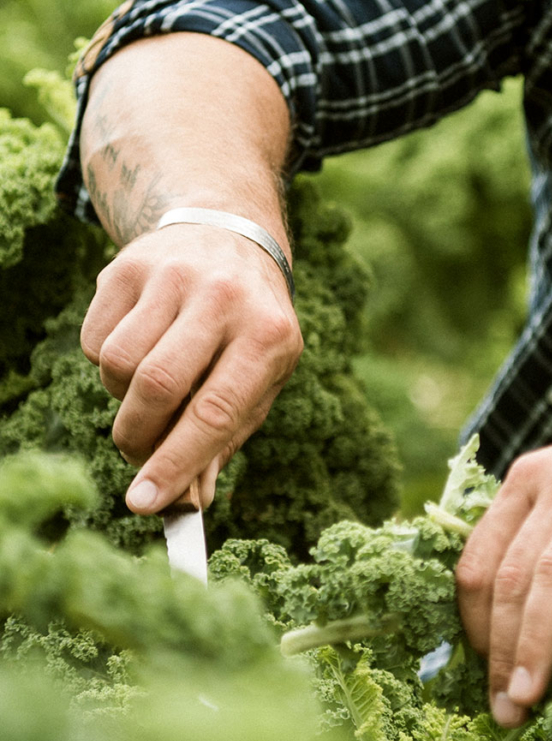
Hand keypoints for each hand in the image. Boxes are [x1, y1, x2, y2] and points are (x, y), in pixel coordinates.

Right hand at [80, 224, 302, 512]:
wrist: (228, 235)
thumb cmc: (249, 327)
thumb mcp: (261, 377)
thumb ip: (227, 437)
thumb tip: (190, 500)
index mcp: (269, 334)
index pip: (215, 412)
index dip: (176, 463)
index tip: (144, 504)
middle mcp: (223, 298)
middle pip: (158, 387)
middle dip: (138, 438)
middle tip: (137, 456)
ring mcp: (173, 276)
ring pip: (117, 365)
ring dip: (122, 399)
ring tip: (149, 392)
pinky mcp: (127, 267)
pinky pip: (94, 340)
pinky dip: (104, 365)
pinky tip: (138, 349)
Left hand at [454, 398, 551, 726]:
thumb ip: (547, 533)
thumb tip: (513, 626)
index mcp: (532, 479)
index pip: (480, 563)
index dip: (474, 630)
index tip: (486, 680)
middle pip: (514, 575)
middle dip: (502, 651)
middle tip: (508, 710)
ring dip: (540, 639)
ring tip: (534, 694)